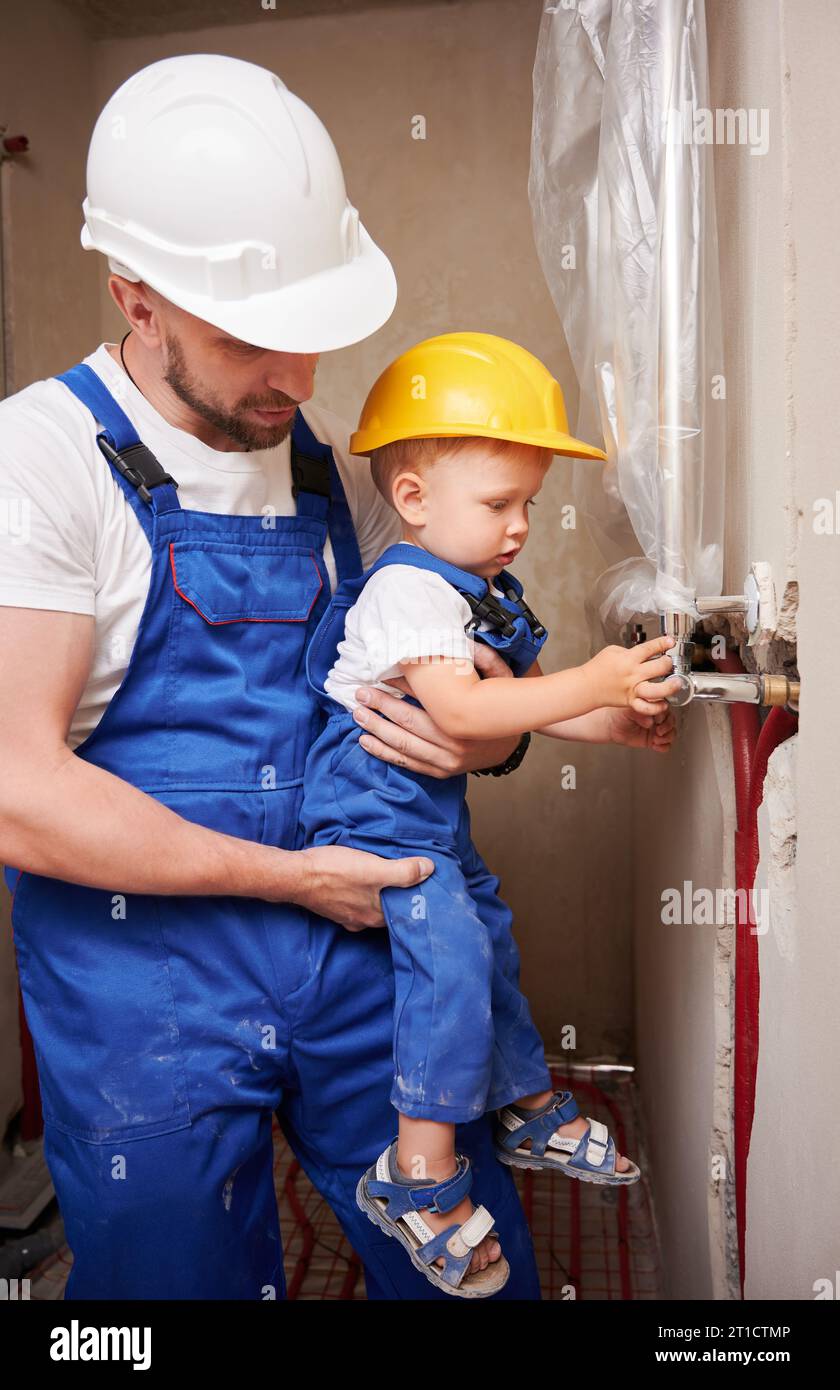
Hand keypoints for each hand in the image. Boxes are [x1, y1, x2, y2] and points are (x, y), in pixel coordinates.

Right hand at [289, 844, 433, 931]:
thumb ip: (403, 872)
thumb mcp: (374, 869)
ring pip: (372, 906)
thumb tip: (430, 869)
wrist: (296, 876)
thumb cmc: (334, 872)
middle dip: (400, 897)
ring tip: (389, 876)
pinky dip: (362, 893)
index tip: (426, 886)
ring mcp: (346, 915)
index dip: (416, 900)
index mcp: (376, 915)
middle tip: (412, 879)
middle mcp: (363, 920)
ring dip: (381, 895)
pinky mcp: (333, 906)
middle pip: (390, 910)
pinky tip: (362, 881)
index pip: (406, 913)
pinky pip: (355, 902)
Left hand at [351, 642, 519, 778]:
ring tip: (358, 714)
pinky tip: (366, 741)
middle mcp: (454, 741)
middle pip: (409, 722)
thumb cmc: (502, 707)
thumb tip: (465, 640)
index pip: (426, 697)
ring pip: (404, 745)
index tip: (382, 674)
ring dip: (377, 729)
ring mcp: (447, 760)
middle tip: (361, 693)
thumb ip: (486, 659)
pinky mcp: (441, 772)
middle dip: (381, 706)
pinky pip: (408, 764)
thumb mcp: (502, 679)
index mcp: (466, 717)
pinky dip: (385, 753)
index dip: (401, 685)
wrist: (511, 743)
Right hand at [585, 635, 681, 713]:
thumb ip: (631, 651)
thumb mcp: (613, 651)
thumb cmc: (598, 668)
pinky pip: (646, 708)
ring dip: (670, 687)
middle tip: (669, 663)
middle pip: (659, 667)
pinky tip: (663, 703)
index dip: (663, 643)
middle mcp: (633, 674)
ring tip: (676, 684)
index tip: (670, 641)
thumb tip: (645, 653)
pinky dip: (656, 707)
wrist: (587, 686)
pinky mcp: (631, 701)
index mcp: (628, 659)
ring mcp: (633, 689)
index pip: (650, 648)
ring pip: (657, 690)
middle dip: (669, 663)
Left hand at [605, 704, 677, 753]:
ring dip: (666, 737)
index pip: (666, 709)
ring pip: (671, 733)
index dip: (664, 715)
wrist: (611, 726)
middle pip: (671, 721)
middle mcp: (657, 717)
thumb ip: (641, 714)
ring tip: (656, 738)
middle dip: (667, 727)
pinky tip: (655, 745)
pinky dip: (663, 746)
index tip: (657, 719)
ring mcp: (656, 729)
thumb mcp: (629, 710)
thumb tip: (650, 721)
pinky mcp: (653, 740)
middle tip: (658, 730)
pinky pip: (665, 745)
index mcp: (653, 706)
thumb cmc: (618, 714)